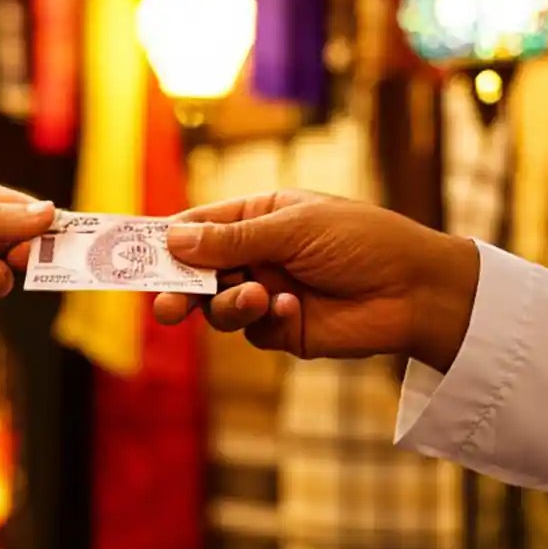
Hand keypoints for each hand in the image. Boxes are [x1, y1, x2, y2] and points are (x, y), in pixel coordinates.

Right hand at [152, 191, 479, 369]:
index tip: (131, 256)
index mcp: (259, 217)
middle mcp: (258, 255)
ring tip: (254, 299)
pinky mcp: (284, 330)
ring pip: (219, 308)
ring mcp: (269, 293)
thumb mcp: (294, 228)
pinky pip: (253, 331)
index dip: (164, 242)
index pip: (198, 228)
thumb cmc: (363, 241)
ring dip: (228, 306)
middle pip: (198, 273)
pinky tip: (294, 310)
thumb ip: (232, 238)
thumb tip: (173, 239)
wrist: (416, 291)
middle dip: (179, 289)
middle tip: (164, 308)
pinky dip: (265, 322)